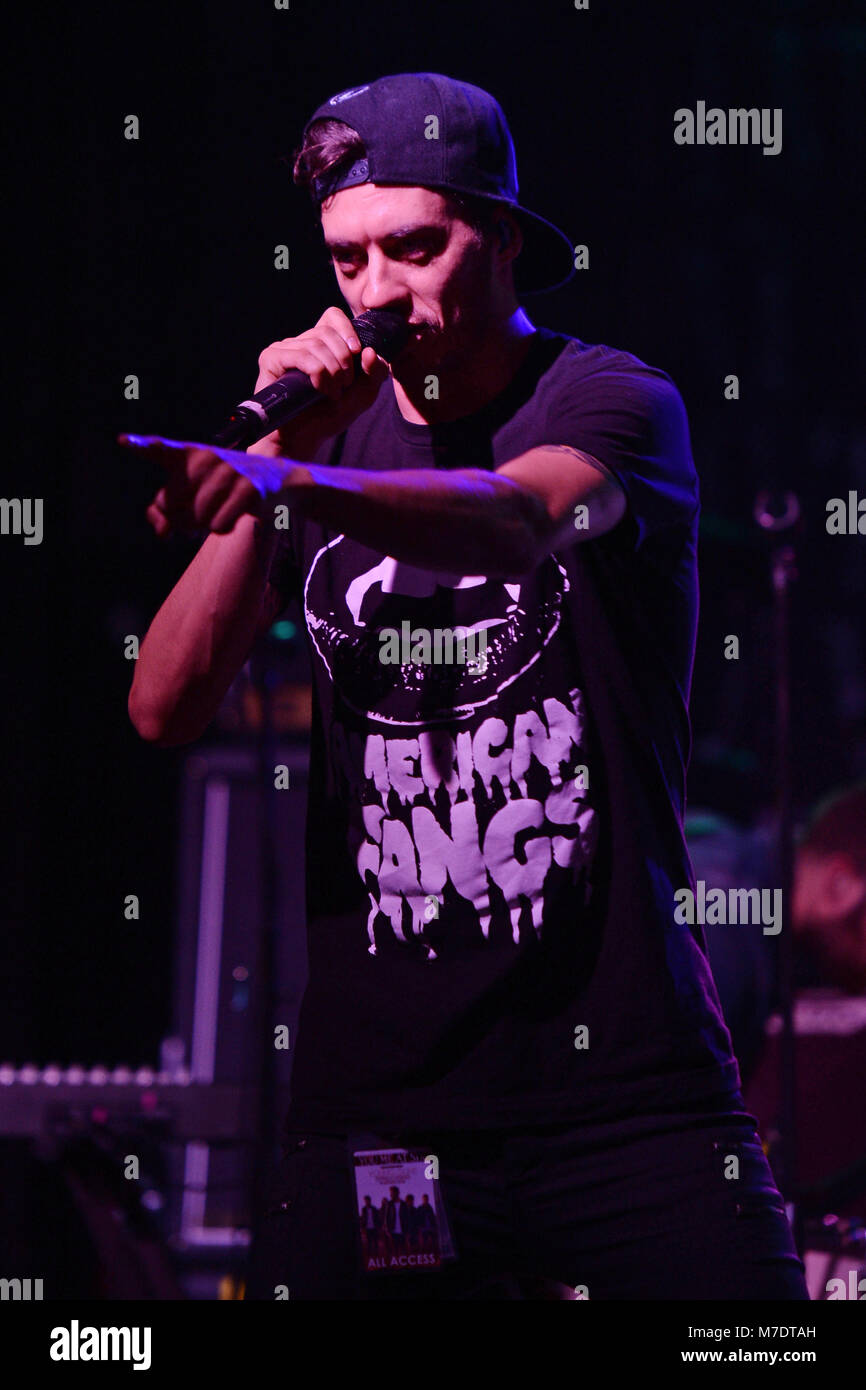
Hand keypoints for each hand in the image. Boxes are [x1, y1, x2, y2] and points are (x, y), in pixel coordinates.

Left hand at [118, 434, 287, 537]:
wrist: (281, 483)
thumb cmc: (230, 490)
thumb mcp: (196, 497)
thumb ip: (167, 512)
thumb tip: (161, 533)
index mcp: (190, 454)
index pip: (163, 450)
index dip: (142, 446)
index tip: (122, 441)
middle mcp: (207, 457)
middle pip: (171, 504)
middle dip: (182, 518)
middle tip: (200, 512)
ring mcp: (229, 471)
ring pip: (197, 518)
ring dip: (206, 524)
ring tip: (222, 509)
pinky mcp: (249, 488)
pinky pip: (218, 526)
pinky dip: (224, 527)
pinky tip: (236, 513)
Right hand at [248, 305, 390, 462]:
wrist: (303, 440)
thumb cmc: (330, 416)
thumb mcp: (364, 394)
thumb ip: (376, 372)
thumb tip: (369, 351)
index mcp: (319, 344)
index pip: (332, 316)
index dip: (348, 331)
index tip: (357, 353)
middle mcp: (300, 342)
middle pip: (327, 330)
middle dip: (343, 359)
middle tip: (344, 385)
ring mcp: (284, 349)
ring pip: (316, 343)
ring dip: (332, 371)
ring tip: (332, 393)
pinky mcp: (271, 358)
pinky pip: (302, 355)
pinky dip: (318, 373)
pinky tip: (319, 390)